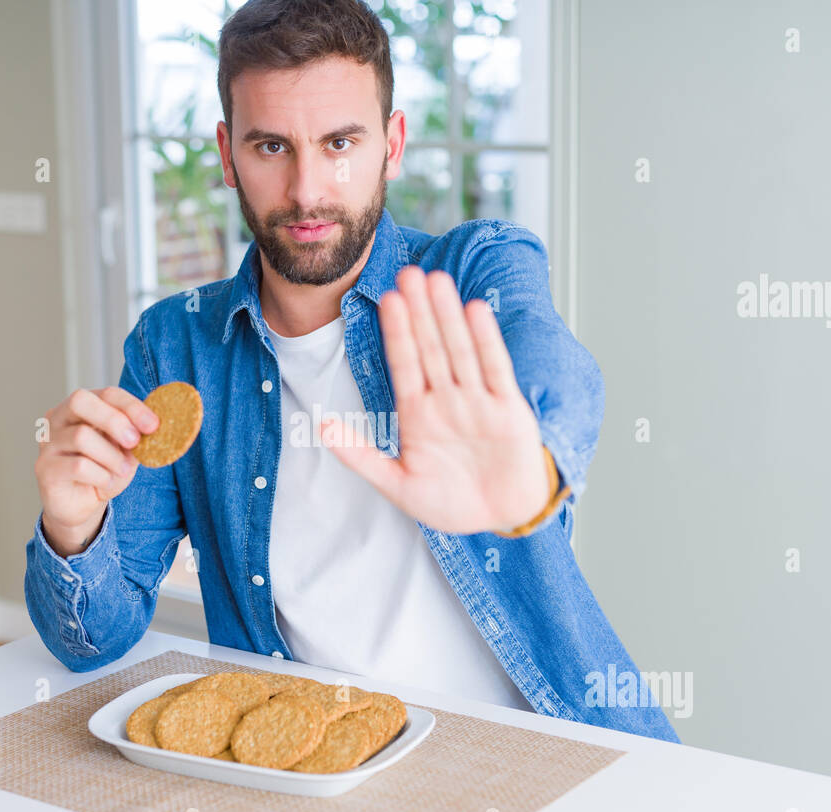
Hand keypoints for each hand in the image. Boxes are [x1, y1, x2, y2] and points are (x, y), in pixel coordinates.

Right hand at [34, 386, 158, 554]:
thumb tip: (156, 427)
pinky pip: (79, 466)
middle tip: (134, 441)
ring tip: (121, 471)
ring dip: (111, 456)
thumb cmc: (102, 472)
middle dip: (114, 420)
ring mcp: (48, 443)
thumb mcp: (125, 452)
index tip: (153, 425)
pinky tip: (106, 484)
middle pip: (80, 400)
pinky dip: (102, 476)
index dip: (131, 406)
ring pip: (81, 436)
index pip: (105, 393)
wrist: (79, 506)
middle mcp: (58, 419)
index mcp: (81, 408)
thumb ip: (135, 436)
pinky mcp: (45, 468)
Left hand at [320, 266, 551, 533]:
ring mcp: (478, 401)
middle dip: (419, 311)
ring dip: (448, 316)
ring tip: (437, 280)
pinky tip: (475, 311)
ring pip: (459, 349)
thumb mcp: (398, 484)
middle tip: (408, 272)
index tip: (386, 298)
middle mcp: (447, 399)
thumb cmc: (451, 503)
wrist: (501, 520)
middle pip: (430, 346)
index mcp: (418, 413)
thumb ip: (361, 457)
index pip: (404, 363)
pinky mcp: (508, 409)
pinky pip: (496, 369)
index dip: (396, 331)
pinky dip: (486, 341)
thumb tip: (322, 427)